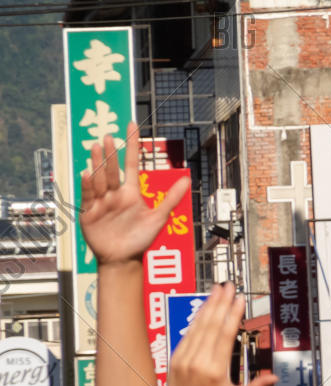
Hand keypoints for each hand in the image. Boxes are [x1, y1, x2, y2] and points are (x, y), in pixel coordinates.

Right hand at [80, 126, 191, 267]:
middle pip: (112, 170)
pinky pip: (89, 196)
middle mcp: (115, 193)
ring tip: (95, 147)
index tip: (131, 126)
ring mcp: (101, 202)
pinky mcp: (89, 212)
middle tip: (107, 136)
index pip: (131, 164)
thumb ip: (171, 198)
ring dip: (97, 163)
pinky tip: (87, 173)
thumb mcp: (158, 218)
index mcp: (131, 192)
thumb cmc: (141, 239)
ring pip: (99, 179)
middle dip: (110, 154)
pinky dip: (88, 185)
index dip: (131, 146)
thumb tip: (187, 180)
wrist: (123, 259)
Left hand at [165, 283, 277, 385]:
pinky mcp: (175, 359)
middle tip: (228, 286)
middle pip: (210, 325)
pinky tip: (204, 309)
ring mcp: (183, 359)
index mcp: (214, 371)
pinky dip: (196, 320)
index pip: (224, 335)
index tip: (238, 299)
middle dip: (220, 303)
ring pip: (197, 327)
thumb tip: (274, 376)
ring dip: (208, 307)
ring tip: (217, 290)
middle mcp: (196, 362)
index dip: (232, 314)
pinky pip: (188, 335)